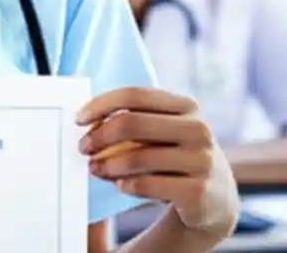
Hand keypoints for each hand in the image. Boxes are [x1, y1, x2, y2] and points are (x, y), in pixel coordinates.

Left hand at [79, 87, 237, 241]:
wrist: (215, 199)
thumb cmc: (175, 157)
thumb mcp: (164, 132)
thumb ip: (134, 120)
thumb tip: (85, 121)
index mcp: (187, 106)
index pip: (134, 95)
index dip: (101, 104)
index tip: (79, 119)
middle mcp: (198, 129)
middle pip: (132, 124)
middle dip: (99, 136)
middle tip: (83, 148)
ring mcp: (202, 160)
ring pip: (136, 157)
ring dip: (106, 164)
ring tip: (95, 169)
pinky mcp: (198, 191)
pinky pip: (145, 185)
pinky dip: (125, 184)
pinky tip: (121, 184)